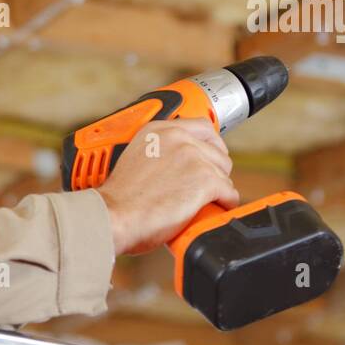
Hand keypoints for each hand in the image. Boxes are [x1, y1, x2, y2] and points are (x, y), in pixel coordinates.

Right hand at [96, 117, 238, 254]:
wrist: (115, 216)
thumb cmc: (119, 199)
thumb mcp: (135, 159)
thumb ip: (159, 153)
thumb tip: (177, 165)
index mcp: (159, 130)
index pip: (202, 127)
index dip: (209, 146)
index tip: (209, 157)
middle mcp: (178, 138)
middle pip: (218, 150)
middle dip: (216, 168)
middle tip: (207, 184)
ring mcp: (193, 158)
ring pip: (224, 173)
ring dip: (218, 189)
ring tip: (202, 201)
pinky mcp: (205, 180)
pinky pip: (230, 193)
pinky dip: (224, 204)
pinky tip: (209, 209)